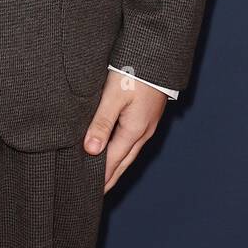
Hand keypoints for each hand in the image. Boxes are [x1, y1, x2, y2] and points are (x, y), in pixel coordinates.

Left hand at [84, 72, 167, 193]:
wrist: (157, 56)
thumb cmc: (135, 72)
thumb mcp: (113, 96)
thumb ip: (101, 123)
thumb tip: (91, 150)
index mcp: (134, 130)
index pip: (113, 161)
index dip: (101, 177)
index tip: (90, 190)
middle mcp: (143, 132)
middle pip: (124, 162)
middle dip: (111, 177)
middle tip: (98, 192)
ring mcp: (148, 124)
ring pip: (130, 152)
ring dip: (118, 165)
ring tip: (106, 176)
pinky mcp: (148, 115)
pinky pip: (134, 140)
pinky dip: (123, 151)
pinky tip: (119, 149)